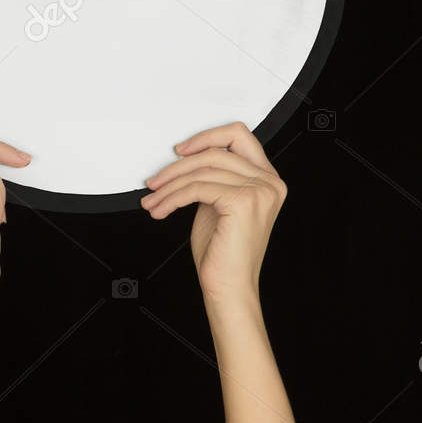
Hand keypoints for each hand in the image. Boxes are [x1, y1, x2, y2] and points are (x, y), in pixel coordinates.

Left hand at [142, 122, 286, 308]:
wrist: (229, 287)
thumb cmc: (223, 253)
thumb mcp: (217, 204)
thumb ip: (213, 178)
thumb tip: (185, 160)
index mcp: (267, 179)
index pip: (238, 135)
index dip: (206, 137)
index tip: (180, 151)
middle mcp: (269, 182)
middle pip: (214, 153)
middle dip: (176, 167)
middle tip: (155, 182)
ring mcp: (259, 191)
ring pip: (201, 171)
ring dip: (168, 185)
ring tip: (153, 200)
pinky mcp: (243, 202)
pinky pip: (196, 188)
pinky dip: (172, 198)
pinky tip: (161, 209)